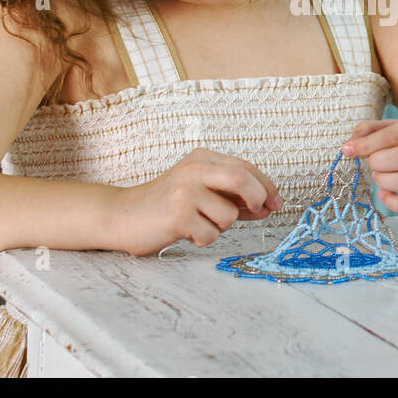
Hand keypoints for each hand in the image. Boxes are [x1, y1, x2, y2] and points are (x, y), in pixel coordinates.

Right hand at [103, 148, 283, 253]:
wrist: (122, 216)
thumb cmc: (165, 205)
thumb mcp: (201, 192)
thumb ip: (233, 197)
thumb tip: (268, 206)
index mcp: (202, 158)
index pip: (246, 167)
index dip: (266, 186)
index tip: (275, 203)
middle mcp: (194, 169)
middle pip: (243, 178)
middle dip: (257, 198)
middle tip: (255, 212)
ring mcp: (185, 191)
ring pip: (229, 215)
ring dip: (221, 227)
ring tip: (198, 223)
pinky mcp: (178, 214)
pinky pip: (211, 234)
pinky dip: (204, 239)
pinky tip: (185, 232)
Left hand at [341, 112, 397, 213]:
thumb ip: (374, 130)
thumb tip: (350, 142)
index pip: (395, 134)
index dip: (367, 143)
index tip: (347, 150)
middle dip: (378, 162)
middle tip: (373, 164)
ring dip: (384, 181)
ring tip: (380, 177)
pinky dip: (393, 202)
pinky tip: (385, 194)